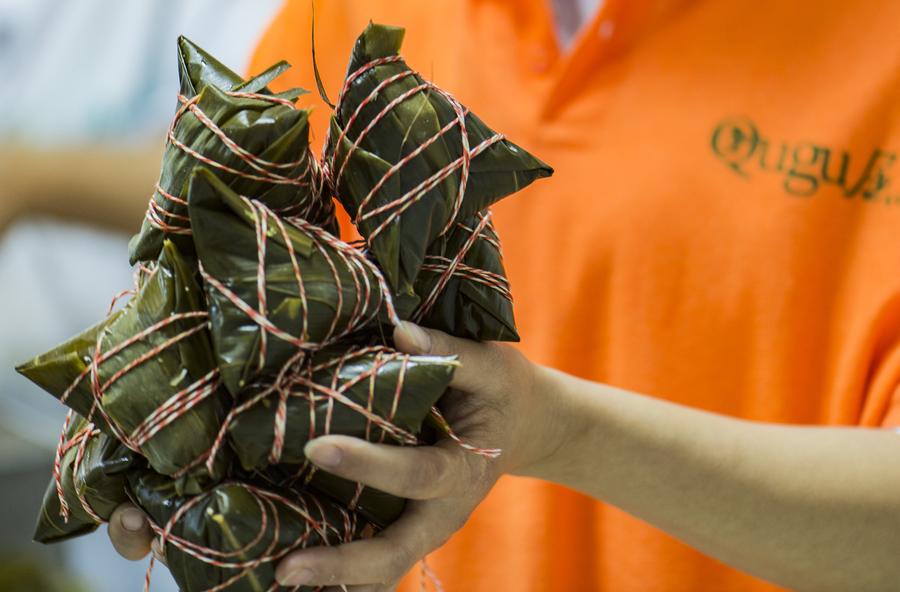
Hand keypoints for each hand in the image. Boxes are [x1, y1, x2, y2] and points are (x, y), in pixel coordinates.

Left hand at [275, 322, 559, 590]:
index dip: (368, 465)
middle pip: (394, 553)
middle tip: (284, 569)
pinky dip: (338, 571)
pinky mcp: (408, 524)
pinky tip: (290, 562)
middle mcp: (444, 511)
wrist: (525, 426)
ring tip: (277, 578)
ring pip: (381, 568)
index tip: (318, 447)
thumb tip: (398, 330)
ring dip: (333, 579)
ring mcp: (426, 526)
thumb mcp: (491, 366)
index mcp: (464, 470)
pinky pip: (374, 559)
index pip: (416, 474)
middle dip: (341, 564)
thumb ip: (449, 350)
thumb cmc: (503, 392)